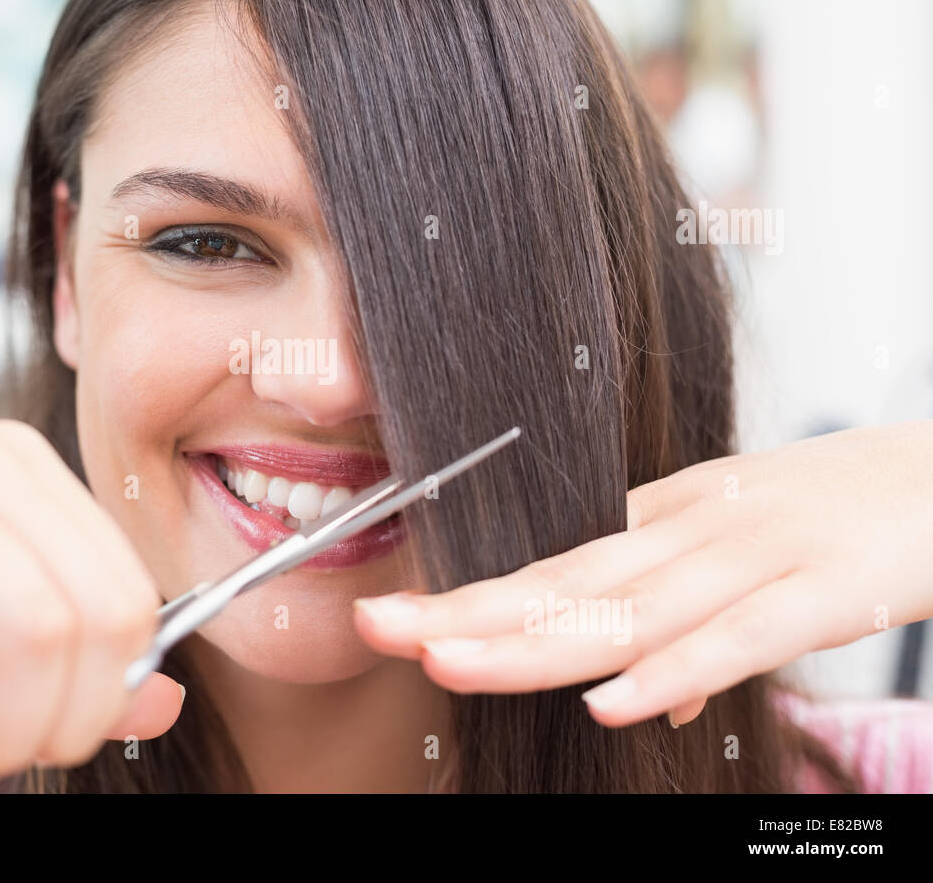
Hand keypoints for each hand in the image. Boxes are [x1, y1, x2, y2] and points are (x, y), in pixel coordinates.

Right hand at [0, 413, 181, 790]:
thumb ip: (67, 662)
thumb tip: (160, 700)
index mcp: (24, 467)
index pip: (129, 591)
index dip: (109, 688)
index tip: (59, 733)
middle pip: (93, 612)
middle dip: (65, 717)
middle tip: (6, 758)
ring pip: (28, 624)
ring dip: (3, 730)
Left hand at [353, 420, 932, 726]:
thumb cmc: (843, 520)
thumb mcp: (750, 568)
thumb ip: (689, 628)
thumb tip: (638, 698)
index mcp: (672, 525)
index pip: (554, 566)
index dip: (472, 595)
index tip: (396, 617)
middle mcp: (695, 534)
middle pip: (567, 581)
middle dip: (468, 610)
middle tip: (379, 626)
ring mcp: (757, 558)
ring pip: (630, 609)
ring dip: (538, 641)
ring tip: (452, 663)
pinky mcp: (823, 590)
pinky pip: (740, 637)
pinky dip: (678, 669)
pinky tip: (614, 702)